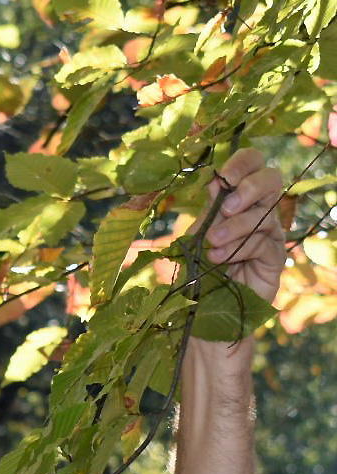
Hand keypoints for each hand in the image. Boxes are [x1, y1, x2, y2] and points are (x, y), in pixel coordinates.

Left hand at [201, 147, 285, 304]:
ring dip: (236, 226)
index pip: (253, 165)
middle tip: (226, 207)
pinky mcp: (274, 258)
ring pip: (264, 215)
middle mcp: (259, 210)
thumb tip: (214, 180)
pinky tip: (219, 258)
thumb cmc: (201, 269)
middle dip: (248, 189)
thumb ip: (208, 211)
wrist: (206, 309)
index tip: (222, 177)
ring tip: (212, 241)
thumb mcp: (198, 236)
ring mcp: (269, 234)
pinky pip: (263, 244)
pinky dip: (240, 248)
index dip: (242, 164)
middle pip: (271, 180)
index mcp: (239, 198)